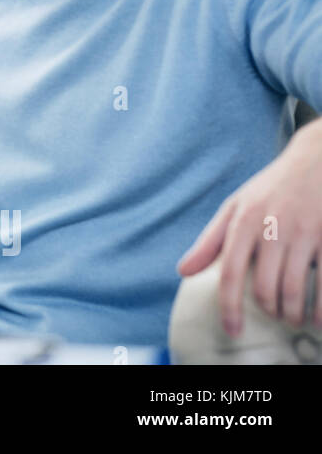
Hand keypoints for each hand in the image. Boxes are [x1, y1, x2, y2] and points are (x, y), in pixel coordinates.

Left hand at [177, 135, 321, 334]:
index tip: (232, 330)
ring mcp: (303, 233)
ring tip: (291, 316)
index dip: (229, 306)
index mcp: (243, 222)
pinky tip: (317, 318)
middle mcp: (271, 228)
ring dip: (292, 313)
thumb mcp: (234, 207)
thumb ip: (210, 241)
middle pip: (265, 287)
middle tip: (272, 314)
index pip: (229, 273)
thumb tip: (183, 272)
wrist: (314, 161)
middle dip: (268, 310)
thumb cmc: (269, 188)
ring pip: (294, 289)